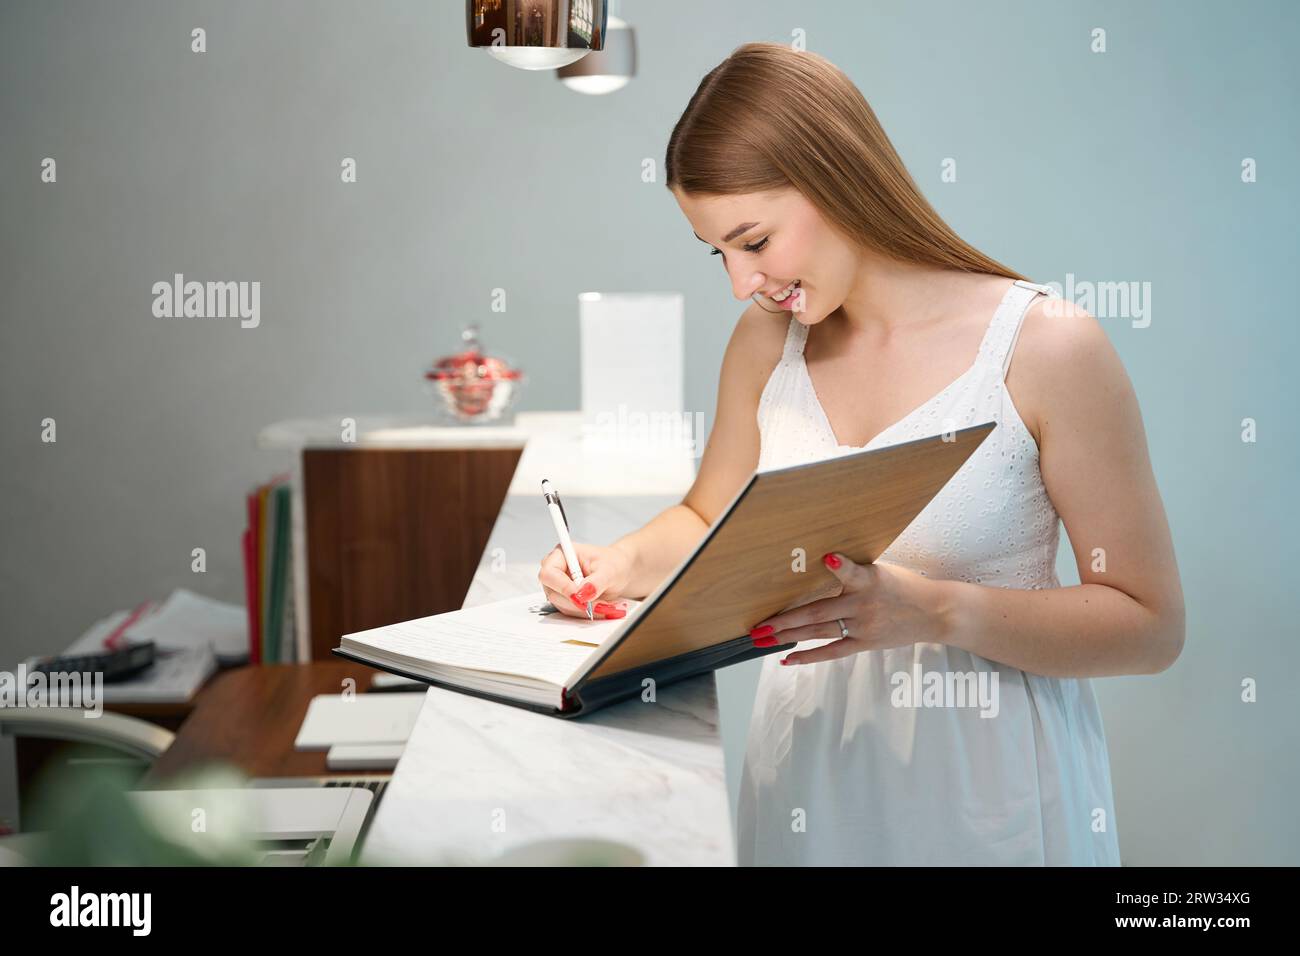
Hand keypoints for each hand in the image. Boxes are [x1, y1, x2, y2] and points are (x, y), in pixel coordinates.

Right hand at [537, 541, 633, 619]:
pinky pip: (571, 613)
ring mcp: (559, 588)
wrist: (620, 573)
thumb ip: (596, 582)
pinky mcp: (565, 601)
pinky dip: (587, 614)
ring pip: (563, 606)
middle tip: (602, 605)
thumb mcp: (610, 570)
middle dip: (579, 602)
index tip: (581, 597)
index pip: (549, 574)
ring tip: (607, 605)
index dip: (563, 587)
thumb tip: (582, 594)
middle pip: (554, 594)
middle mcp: (556, 572)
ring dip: (586, 610)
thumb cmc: (613, 563)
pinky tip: (602, 608)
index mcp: (561, 555)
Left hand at [748, 552, 954, 664]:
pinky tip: (788, 659)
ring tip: (763, 639)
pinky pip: (833, 651)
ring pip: (819, 633)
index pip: (854, 572)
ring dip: (788, 636)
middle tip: (758, 626)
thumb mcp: (882, 571)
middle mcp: (864, 604)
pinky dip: (809, 656)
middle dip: (785, 620)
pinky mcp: (865, 642)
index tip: (827, 558)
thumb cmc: (904, 586)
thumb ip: (853, 572)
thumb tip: (820, 565)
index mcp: (870, 579)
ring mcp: (863, 626)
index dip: (841, 566)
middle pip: (818, 613)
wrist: (935, 613)